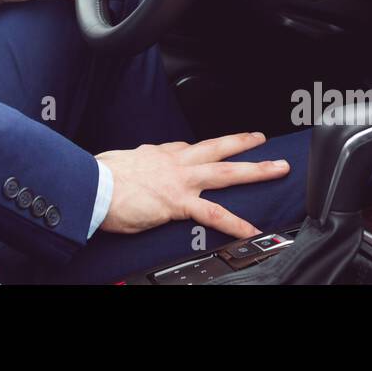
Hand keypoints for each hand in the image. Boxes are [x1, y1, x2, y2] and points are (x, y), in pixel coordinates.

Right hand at [95, 132, 290, 237]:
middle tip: (263, 141)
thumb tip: (128, 166)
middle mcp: (174, 162)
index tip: (214, 148)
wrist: (93, 186)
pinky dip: (235, 223)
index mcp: (159, 154)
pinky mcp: (178, 202)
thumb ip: (132, 164)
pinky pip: (214, 213)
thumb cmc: (99, 176)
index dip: (203, 150)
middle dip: (243, 144)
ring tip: (278, 170)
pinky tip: (252, 230)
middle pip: (217, 149)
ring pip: (226, 172)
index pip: (187, 147)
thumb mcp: (119, 162)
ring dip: (256, 170)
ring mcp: (180, 181)